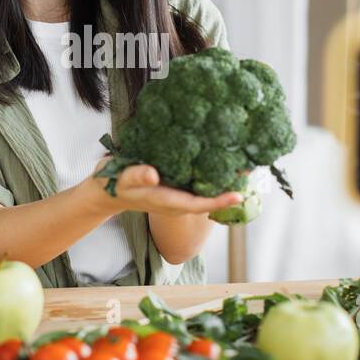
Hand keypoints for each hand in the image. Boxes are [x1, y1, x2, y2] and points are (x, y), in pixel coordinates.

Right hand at [95, 162, 241, 217]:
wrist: (106, 190)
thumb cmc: (113, 184)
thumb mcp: (121, 177)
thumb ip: (137, 175)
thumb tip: (154, 174)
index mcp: (168, 201)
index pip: (199, 205)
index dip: (219, 201)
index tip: (239, 195)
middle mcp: (178, 200)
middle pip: (210, 197)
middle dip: (231, 186)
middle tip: (253, 167)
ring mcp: (178, 194)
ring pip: (206, 189)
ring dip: (225, 177)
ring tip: (246, 159)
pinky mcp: (176, 185)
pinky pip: (199, 181)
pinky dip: (212, 170)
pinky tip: (223, 154)